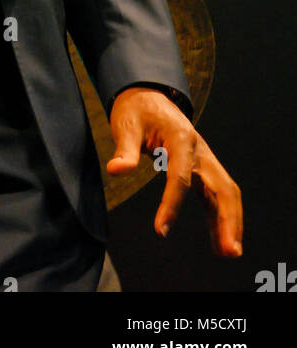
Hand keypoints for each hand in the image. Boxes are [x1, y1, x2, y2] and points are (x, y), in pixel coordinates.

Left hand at [107, 87, 241, 256]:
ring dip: (230, 222)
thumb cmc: (137, 109)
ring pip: (225, 193)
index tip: (160, 230)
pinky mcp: (201, 168)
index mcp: (181, 138)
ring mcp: (203, 160)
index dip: (172, 204)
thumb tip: (116, 170)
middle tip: (229, 251)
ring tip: (229, 253)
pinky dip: (219, 217)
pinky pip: (215, 195)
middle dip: (227, 219)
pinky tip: (217, 242)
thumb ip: (125, 149)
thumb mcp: (126, 124)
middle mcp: (199, 150)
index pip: (180, 177)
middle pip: (222, 187)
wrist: (147, 94)